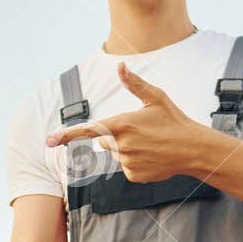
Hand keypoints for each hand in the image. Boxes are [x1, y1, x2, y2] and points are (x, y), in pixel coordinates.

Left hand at [44, 62, 225, 182]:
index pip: (88, 130)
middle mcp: (121, 144)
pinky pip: (126, 168)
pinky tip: (152, 157)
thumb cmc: (173, 120)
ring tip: (150, 144)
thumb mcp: (155, 98)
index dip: (67, 135)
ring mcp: (127, 162)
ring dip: (127, 150)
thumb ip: (134, 83)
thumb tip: (120, 66)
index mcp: (122, 123)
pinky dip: (136, 163)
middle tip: (141, 132)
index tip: (49, 141)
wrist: (193, 149)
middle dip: (116, 137)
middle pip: (104, 142)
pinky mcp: (133, 175)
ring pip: (116, 155)